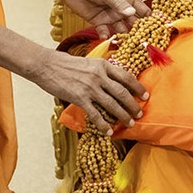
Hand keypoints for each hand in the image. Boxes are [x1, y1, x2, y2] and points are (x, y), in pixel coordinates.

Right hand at [32, 51, 148, 133]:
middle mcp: (99, 76)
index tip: (146, 96)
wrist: (46, 65)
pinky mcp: (79, 98)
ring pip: (112, 104)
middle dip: (133, 105)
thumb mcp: (88, 62)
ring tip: (130, 123)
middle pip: (122, 92)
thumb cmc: (65, 63)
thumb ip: (101, 70)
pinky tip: (109, 131)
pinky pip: (95, 114)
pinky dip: (104, 124)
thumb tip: (112, 80)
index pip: (126, 76)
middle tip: (139, 113)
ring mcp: (90, 87)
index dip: (138, 87)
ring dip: (123, 115)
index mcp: (103, 65)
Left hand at [61, 0, 149, 37]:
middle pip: (133, 23)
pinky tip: (105, 38)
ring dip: (123, 36)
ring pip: (121, 29)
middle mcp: (120, 9)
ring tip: (124, 43)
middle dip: (137, 31)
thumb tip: (132, 13)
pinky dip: (106, 36)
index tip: (157, 29)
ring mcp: (110, 16)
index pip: (142, 10)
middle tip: (141, 41)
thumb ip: (119, 4)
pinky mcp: (99, 22)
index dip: (150, 19)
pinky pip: (105, 32)